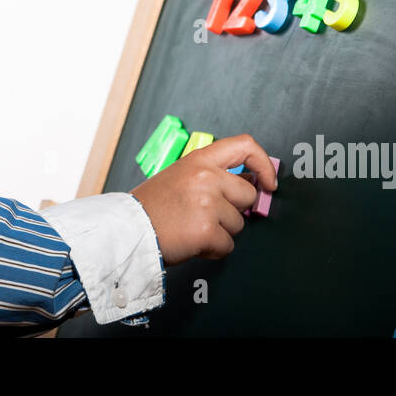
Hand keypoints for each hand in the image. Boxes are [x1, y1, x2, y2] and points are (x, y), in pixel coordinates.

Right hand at [128, 133, 276, 265]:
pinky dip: (213, 250)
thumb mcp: (181, 177)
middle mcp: (206, 177)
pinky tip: (192, 242)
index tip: (268, 183)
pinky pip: (227, 245)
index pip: (245, 145)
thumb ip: (213, 176)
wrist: (127, 230)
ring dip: (220, 232)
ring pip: (238, 224)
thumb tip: (251, 183)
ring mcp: (207, 203)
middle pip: (248, 195)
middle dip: (234, 210)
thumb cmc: (151, 207)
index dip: (264, 165)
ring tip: (192, 227)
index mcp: (199, 160)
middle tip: (206, 216)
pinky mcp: (207, 230)